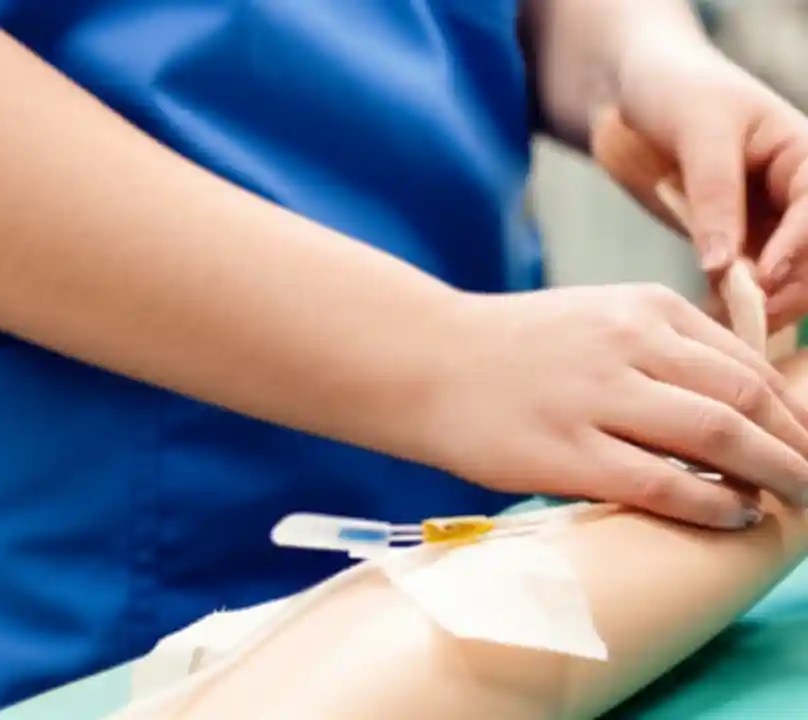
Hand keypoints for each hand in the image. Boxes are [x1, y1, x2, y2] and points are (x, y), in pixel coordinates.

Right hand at [421, 284, 807, 527]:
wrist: (422, 360)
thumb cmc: (507, 347)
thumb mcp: (593, 317)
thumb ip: (659, 345)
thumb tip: (731, 402)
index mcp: (642, 307)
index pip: (747, 362)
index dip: (795, 409)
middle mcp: (628, 343)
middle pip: (748, 398)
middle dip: (799, 445)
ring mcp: (596, 397)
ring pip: (719, 437)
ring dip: (775, 474)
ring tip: (797, 500)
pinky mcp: (565, 451)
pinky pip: (663, 483)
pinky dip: (712, 503)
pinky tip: (734, 515)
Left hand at [611, 39, 807, 331]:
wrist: (634, 88)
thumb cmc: (677, 91)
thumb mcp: (699, 132)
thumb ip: (715, 193)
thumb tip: (724, 264)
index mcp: (805, 157)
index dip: (800, 247)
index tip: (766, 277)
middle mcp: (795, 195)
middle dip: (788, 290)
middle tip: (748, 318)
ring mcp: (765, 222)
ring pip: (782, 279)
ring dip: (760, 305)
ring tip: (725, 329)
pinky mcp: (731, 242)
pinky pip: (741, 282)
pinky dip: (729, 304)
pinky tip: (706, 322)